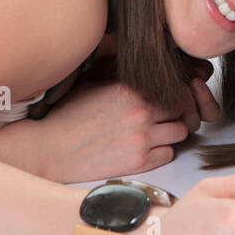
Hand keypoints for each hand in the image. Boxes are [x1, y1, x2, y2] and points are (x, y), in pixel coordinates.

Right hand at [36, 76, 220, 182]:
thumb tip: (146, 72)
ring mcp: (142, 137)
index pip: (176, 87)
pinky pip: (169, 154)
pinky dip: (162, 152)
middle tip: (165, 116)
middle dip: (176, 112)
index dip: (175, 93)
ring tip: (156, 133)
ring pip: (181, 132)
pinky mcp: (139, 162)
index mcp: (132, 89)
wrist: (51, 148)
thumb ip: (124, 79)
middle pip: (183, 109)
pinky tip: (146, 148)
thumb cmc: (69, 116)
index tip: (168, 99)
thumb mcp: (95, 84)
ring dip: (171, 132)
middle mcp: (142, 111)